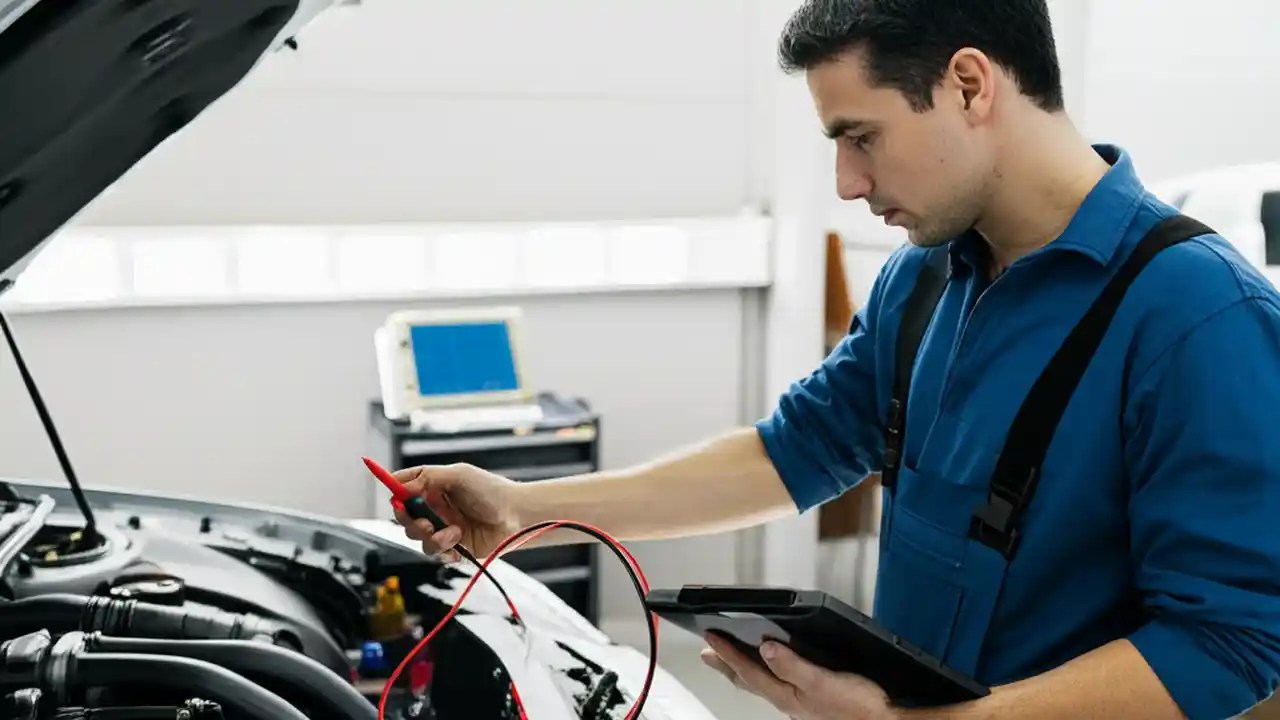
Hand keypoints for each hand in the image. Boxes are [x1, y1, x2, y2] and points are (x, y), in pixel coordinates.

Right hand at [390, 463, 523, 562]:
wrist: (517, 516)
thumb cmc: (491, 490)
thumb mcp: (459, 475)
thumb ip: (428, 477)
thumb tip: (400, 487)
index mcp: (434, 487)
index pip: (404, 488)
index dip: (395, 492)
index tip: (395, 497)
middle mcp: (436, 508)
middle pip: (405, 517)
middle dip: (410, 521)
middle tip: (426, 522)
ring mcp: (443, 529)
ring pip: (418, 538)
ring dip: (432, 538)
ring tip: (454, 533)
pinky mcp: (453, 548)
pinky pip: (435, 554)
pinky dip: (444, 550)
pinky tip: (460, 543)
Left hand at [701, 633, 896, 719]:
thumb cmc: (856, 706)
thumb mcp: (822, 681)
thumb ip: (792, 665)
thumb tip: (765, 648)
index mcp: (785, 694)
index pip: (748, 670)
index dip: (727, 653)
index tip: (708, 638)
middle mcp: (786, 700)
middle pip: (748, 680)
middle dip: (726, 665)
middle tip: (707, 653)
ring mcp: (797, 703)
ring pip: (761, 684)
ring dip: (743, 669)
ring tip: (730, 660)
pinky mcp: (810, 702)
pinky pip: (777, 685)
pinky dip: (765, 675)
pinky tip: (771, 672)